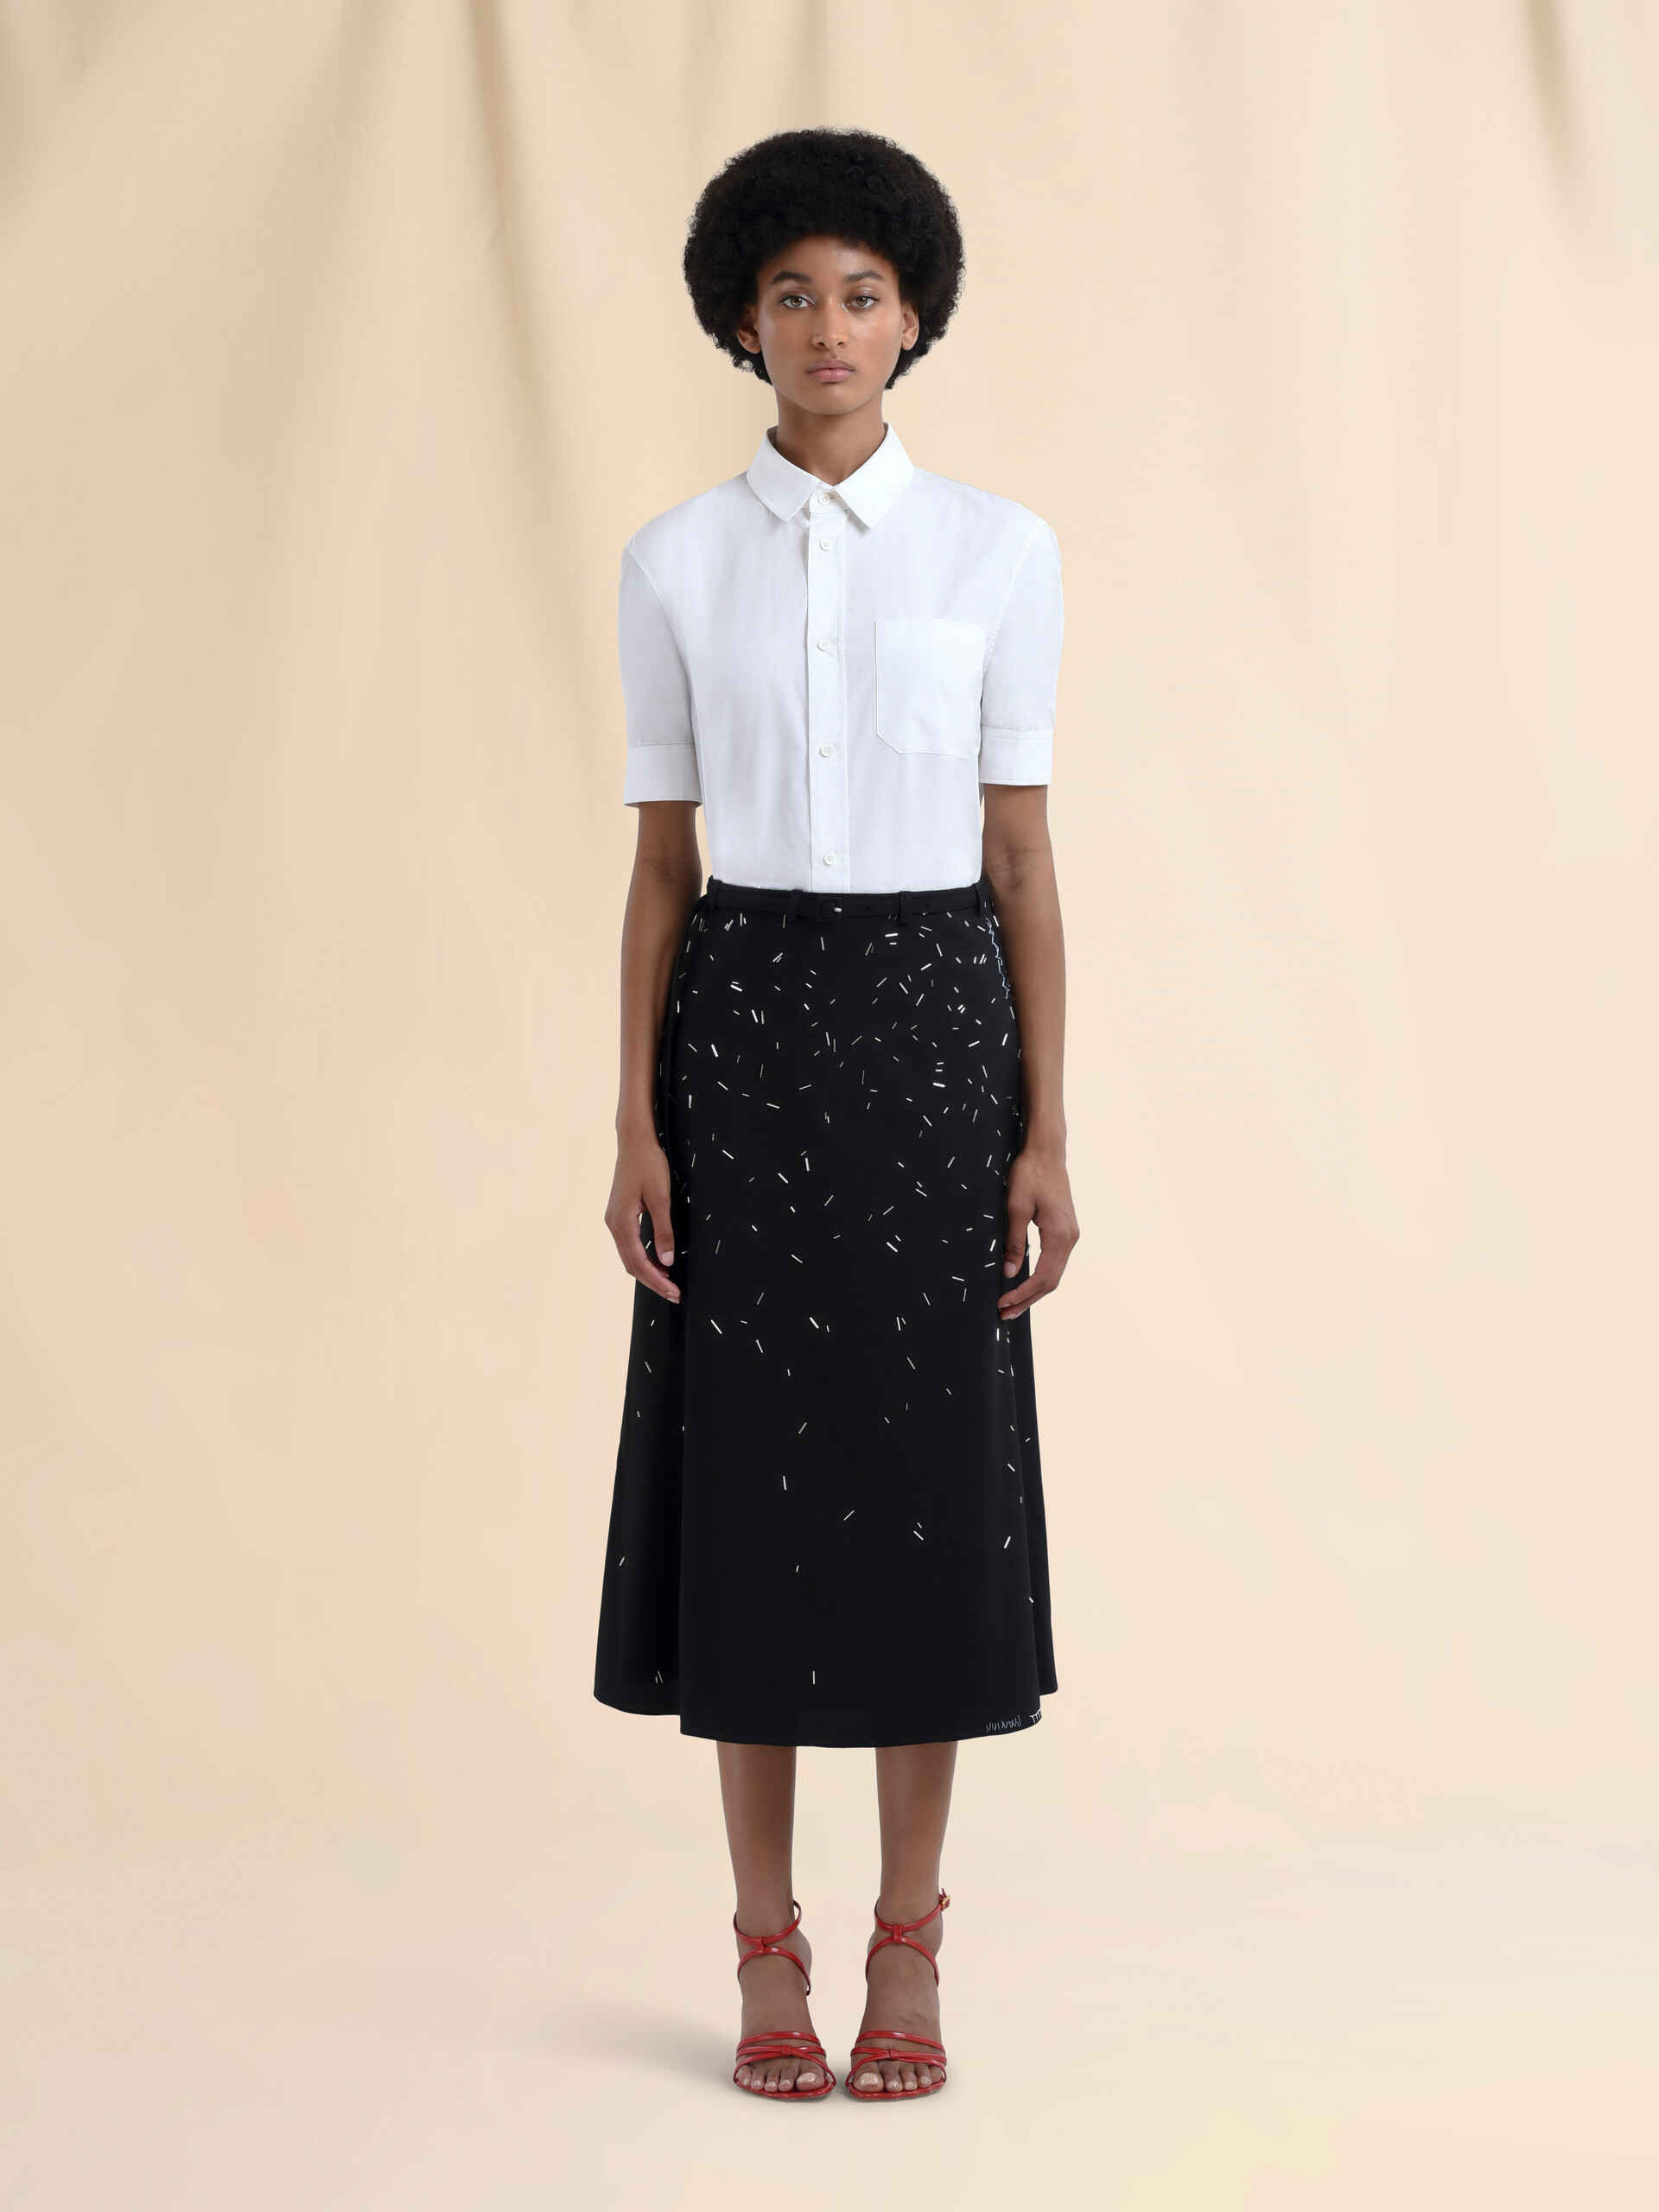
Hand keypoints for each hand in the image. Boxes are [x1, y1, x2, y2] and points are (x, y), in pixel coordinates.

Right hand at [605, 1123, 680, 1302]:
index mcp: (622, 1222)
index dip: (657, 1280)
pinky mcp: (619, 1214)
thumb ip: (664, 1230)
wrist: (634, 1141)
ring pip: (629, 1255)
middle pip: (631, 1264)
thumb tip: (667, 1260)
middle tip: (673, 1294)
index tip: (673, 1291)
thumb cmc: (648, 1164)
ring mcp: (614, 1219)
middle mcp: (613, 1223)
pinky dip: (643, 1256)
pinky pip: (629, 1243)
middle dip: (653, 1281)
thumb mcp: (661, 1197)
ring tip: (668, 1281)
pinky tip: (657, 1259)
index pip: (639, 1262)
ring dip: (648, 1270)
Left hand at [997, 1138, 1077, 1317]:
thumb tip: (1010, 1273)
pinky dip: (1041, 1277)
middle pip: (1052, 1282)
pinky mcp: (1067, 1230)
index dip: (1022, 1294)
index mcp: (1059, 1234)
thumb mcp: (1015, 1207)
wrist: (1046, 1152)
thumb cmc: (1029, 1174)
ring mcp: (1071, 1234)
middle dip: (1028, 1300)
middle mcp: (1070, 1238)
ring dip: (1035, 1291)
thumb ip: (1015, 1241)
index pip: (1042, 1277)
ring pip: (1055, 1274)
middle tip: (1005, 1313)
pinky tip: (1026, 1282)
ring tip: (1013, 1304)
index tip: (1003, 1303)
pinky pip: (1056, 1262)